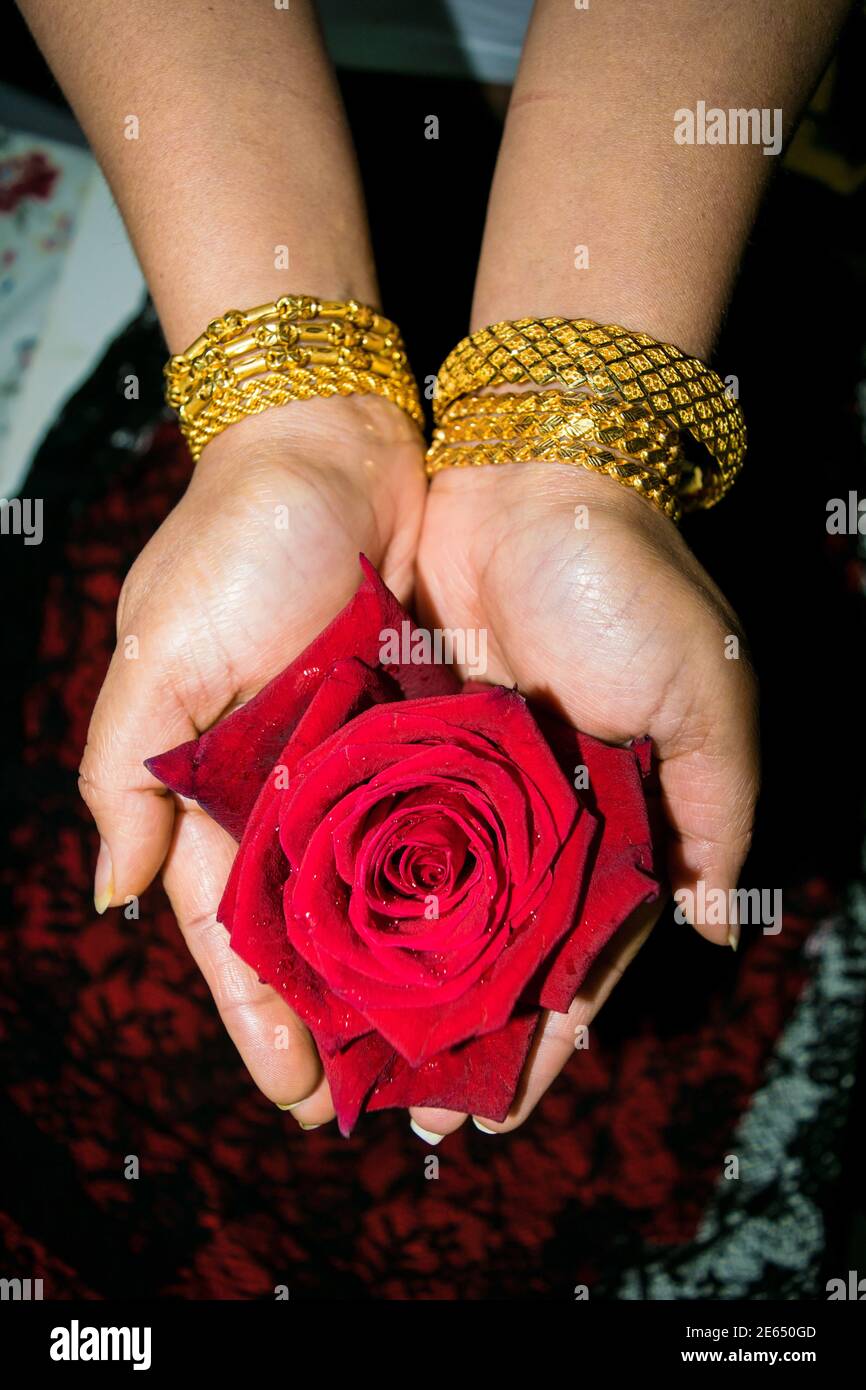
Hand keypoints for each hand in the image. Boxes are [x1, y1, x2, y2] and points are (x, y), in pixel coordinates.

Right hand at [79, 396, 425, 1124]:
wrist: (331, 443)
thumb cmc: (234, 542)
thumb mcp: (160, 651)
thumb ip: (127, 772)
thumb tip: (116, 895)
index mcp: (224, 787)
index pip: (238, 927)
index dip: (261, 1013)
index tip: (296, 1095)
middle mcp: (301, 791)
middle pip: (325, 931)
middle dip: (349, 1018)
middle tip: (390, 1106)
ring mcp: (375, 762)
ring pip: (399, 893)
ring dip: (419, 970)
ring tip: (457, 1052)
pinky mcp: (439, 724)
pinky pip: (462, 820)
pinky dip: (477, 881)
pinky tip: (506, 941)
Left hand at [413, 461, 758, 1137]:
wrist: (539, 472)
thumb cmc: (636, 589)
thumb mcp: (708, 707)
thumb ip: (715, 818)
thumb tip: (719, 928)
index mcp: (608, 822)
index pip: (574, 958)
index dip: (540, 1038)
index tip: (497, 1111)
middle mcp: (529, 814)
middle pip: (486, 951)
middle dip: (453, 1033)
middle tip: (410, 1114)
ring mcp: (457, 778)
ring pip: (420, 906)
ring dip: (391, 982)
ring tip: (352, 1061)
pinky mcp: (395, 734)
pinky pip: (366, 828)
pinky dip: (347, 890)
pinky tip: (317, 954)